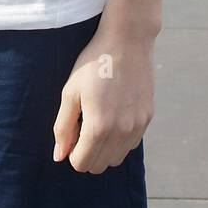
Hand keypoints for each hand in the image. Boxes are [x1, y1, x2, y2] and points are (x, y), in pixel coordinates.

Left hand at [53, 26, 154, 173]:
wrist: (127, 41)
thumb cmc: (93, 64)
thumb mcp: (70, 92)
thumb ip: (63, 127)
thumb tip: (59, 156)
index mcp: (98, 126)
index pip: (81, 163)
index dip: (72, 152)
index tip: (71, 133)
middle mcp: (121, 132)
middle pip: (99, 165)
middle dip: (87, 153)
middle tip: (83, 126)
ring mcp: (137, 126)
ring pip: (117, 159)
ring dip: (104, 150)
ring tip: (99, 121)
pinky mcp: (148, 118)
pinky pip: (131, 145)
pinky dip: (120, 140)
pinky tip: (114, 117)